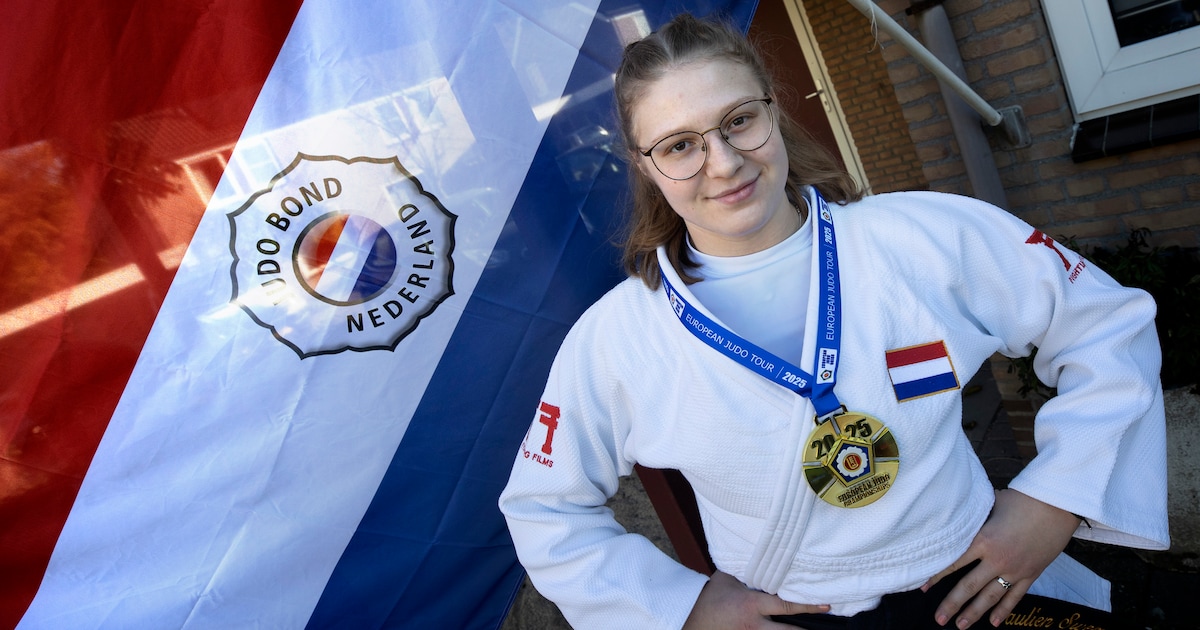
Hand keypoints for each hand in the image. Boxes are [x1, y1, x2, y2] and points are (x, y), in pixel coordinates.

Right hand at [682, 570, 830, 629]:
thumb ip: (748, 571)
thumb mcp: (728, 578)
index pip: (786, 606)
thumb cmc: (710, 597)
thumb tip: (767, 556)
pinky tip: (789, 629)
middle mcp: (755, 626)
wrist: (689, 620)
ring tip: (813, 629)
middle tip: (828, 627)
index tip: (826, 605)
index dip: (808, 606)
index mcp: (752, 605)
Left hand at [923, 489, 1080, 627]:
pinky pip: (1014, 596)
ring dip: (974, 613)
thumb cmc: (1023, 499)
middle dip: (952, 604)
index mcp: (984, 540)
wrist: (1058, 505)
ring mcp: (1015, 570)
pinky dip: (1003, 610)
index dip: (937, 576)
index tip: (923, 587)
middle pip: (969, 587)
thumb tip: (961, 515)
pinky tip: (993, 623)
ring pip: (990, 597)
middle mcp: (997, 559)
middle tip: (939, 619)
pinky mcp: (1031, 574)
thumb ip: (977, 516)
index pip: (954, 562)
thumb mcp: (991, 504)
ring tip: (960, 626)